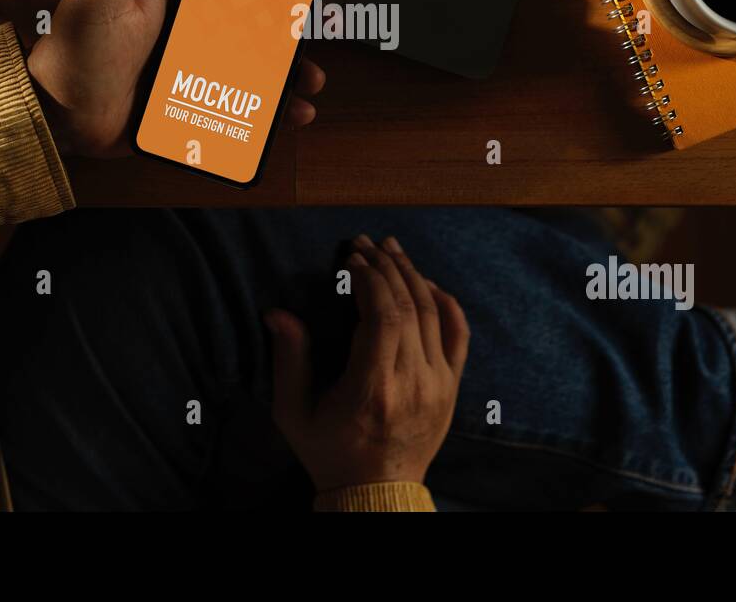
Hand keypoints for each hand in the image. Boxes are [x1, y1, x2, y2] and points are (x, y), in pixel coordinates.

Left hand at [26, 0, 326, 157]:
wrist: (66, 120)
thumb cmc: (73, 54)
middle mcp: (186, 2)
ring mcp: (198, 42)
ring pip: (257, 37)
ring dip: (287, 52)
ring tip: (305, 70)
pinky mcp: (203, 81)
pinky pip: (248, 85)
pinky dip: (275, 97)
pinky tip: (290, 107)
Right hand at [265, 235, 469, 491]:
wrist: (377, 493)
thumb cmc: (329, 451)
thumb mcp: (295, 413)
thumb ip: (289, 361)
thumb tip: (277, 313)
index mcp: (373, 388)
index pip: (381, 316)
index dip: (368, 279)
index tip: (351, 259)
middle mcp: (413, 382)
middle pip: (407, 306)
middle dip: (386, 266)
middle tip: (366, 243)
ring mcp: (438, 384)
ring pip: (432, 313)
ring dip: (412, 275)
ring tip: (392, 250)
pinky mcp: (452, 387)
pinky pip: (458, 335)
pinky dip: (446, 303)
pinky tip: (428, 283)